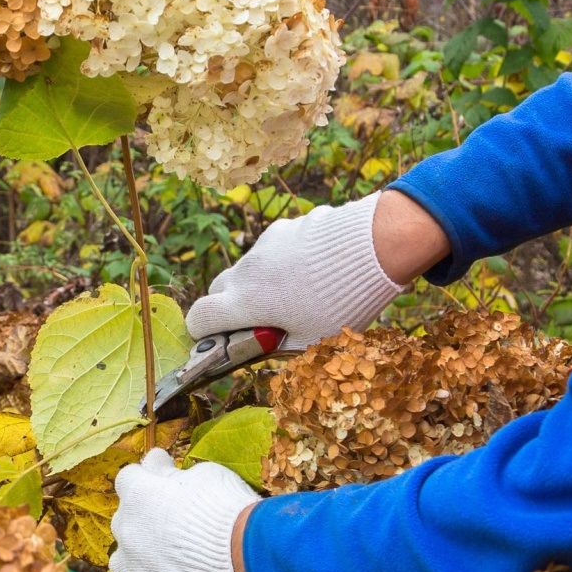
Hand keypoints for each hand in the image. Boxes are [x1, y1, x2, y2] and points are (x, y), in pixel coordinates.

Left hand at [107, 449, 257, 571]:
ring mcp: (133, 567)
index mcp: (138, 494)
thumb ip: (171, 471)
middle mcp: (127, 530)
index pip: (130, 479)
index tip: (165, 475)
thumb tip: (154, 460)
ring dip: (137, 557)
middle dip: (145, 517)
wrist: (245, 556)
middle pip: (125, 520)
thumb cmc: (227, 507)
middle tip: (176, 521)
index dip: (149, 477)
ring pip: (121, 561)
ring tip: (163, 558)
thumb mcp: (205, 474)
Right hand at [184, 190, 448, 349]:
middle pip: (218, 288)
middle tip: (259, 321)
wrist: (373, 246)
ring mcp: (265, 246)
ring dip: (259, 284)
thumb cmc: (342, 303)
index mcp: (246, 303)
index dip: (203, 333)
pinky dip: (281, 263)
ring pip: (248, 268)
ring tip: (297, 295)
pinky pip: (272, 250)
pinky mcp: (284, 227)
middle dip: (228, 306)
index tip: (218, 339)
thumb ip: (282, 343)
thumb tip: (267, 342)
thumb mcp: (313, 339)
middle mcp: (247, 271)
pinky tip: (313, 271)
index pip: (199, 317)